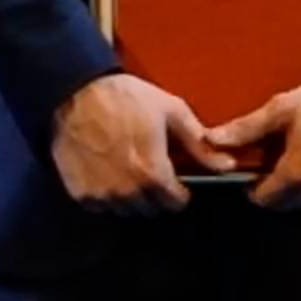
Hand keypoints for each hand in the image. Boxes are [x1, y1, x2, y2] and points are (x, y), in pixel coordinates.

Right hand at [49, 72, 205, 210]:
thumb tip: (227, 165)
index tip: (175, 180)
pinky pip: (99, 205)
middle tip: (149, 171)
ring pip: (125, 209)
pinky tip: (104, 172)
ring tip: (126, 172)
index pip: (175, 203)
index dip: (179, 192)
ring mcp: (100, 194)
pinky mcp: (78, 192)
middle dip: (155, 194)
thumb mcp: (171, 111)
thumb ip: (199, 144)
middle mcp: (127, 191)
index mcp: (152, 173)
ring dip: (130, 197)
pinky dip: (105, 194)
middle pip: (150, 209)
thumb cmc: (126, 98)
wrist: (74, 91)